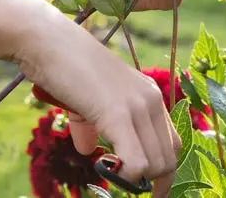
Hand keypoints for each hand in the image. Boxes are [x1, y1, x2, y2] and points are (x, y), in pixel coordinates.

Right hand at [17, 3, 180, 196]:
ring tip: (112, 176)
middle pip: (169, 158)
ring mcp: (138, 106)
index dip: (161, 171)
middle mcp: (151, 101)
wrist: (53, 43)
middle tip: (129, 190)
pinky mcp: (118, 115)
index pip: (172, 143)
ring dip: (139, 182)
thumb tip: (89, 150)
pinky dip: (126, 177)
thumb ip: (93, 126)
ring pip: (158, 164)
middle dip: (155, 183)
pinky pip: (137, 162)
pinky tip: (105, 168)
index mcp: (149, 97)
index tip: (143, 186)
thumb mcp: (89, 101)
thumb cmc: (68, 69)